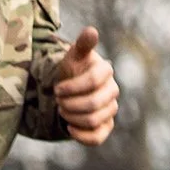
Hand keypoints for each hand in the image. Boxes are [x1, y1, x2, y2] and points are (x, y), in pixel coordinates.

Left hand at [53, 26, 118, 144]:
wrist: (68, 90)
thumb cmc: (72, 70)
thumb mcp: (73, 56)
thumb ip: (82, 45)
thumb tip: (91, 30)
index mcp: (106, 71)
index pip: (93, 81)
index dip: (71, 87)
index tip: (57, 88)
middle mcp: (112, 91)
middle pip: (93, 104)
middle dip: (69, 104)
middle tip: (58, 100)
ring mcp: (110, 110)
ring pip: (93, 120)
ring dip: (71, 116)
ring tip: (62, 109)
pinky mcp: (105, 127)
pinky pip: (97, 138)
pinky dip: (80, 135)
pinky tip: (69, 128)